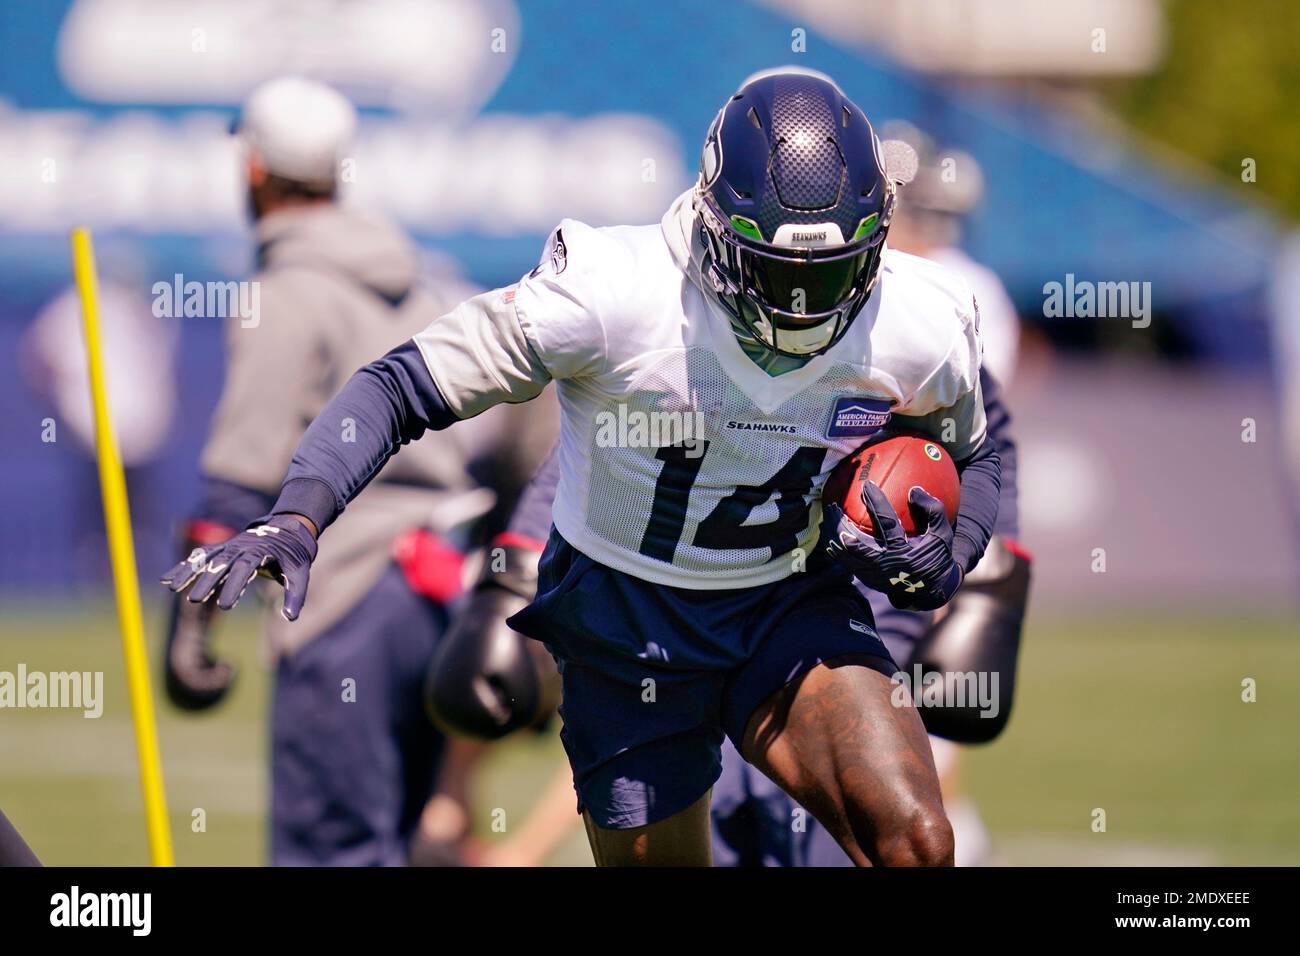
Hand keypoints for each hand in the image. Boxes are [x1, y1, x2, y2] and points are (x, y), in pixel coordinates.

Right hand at [160, 515, 317, 619]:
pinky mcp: (221, 548)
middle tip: (194, 600)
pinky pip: (200, 556)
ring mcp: (229, 546)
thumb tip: (290, 618)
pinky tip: (166, 579)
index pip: (244, 569)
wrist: (287, 530)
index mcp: (260, 552)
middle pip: (221, 564)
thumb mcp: (300, 573)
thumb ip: (295, 595)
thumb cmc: (293, 556)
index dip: (234, 586)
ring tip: (172, 589)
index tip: (225, 606)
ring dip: (188, 572)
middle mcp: (241, 547)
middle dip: (207, 581)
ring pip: (205, 558)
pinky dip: (184, 566)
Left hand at [826, 482, 961, 610]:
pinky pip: (846, 562)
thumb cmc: (936, 556)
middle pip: (854, 543)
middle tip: (832, 505)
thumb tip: (914, 490)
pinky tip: (831, 533)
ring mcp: (873, 575)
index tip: (867, 485)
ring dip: (834, 536)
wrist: (932, 590)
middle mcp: (885, 565)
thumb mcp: (942, 534)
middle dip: (840, 524)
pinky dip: (837, 548)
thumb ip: (933, 510)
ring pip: (845, 555)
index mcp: (903, 552)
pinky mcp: (867, 579)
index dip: (876, 503)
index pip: (886, 523)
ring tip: (827, 517)